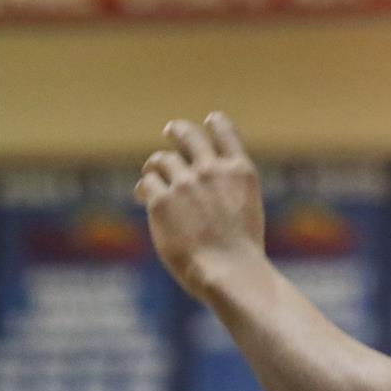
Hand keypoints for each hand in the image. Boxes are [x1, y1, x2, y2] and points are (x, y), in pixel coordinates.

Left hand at [134, 113, 266, 301]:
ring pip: (161, 159)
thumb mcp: (248, 206)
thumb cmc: (242, 249)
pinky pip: (147, 184)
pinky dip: (144, 188)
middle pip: (188, 135)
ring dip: (156, 165)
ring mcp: (185, 184)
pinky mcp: (161, 202)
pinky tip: (142, 196)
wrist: (229, 269)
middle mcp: (211, 170)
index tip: (209, 120)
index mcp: (239, 170)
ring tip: (152, 172)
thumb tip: (206, 182)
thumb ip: (229, 188)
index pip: (225, 131)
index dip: (215, 123)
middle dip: (177, 130)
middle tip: (170, 130)